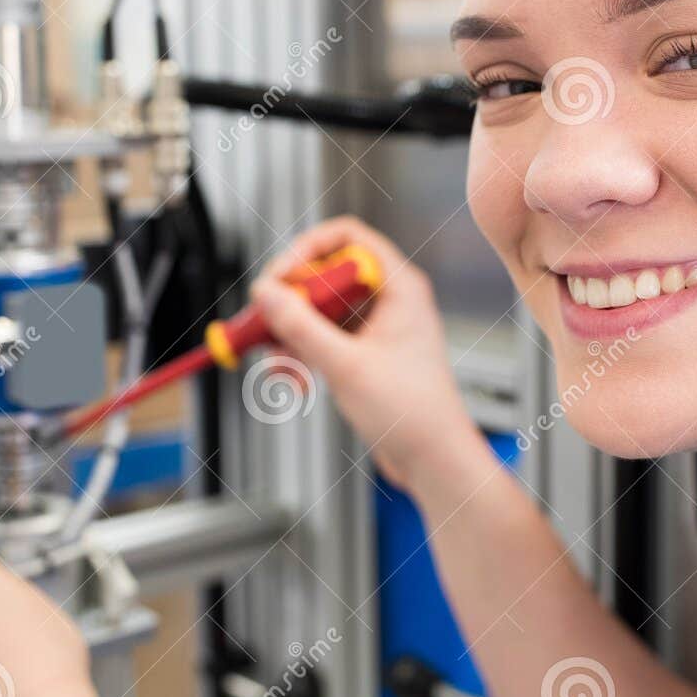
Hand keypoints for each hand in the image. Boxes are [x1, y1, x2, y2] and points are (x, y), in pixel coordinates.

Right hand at [250, 215, 485, 495]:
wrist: (433, 460)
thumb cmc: (413, 413)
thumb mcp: (346, 365)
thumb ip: (302, 326)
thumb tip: (267, 293)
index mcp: (399, 287)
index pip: (347, 237)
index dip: (307, 250)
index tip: (279, 278)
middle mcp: (388, 300)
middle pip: (325, 274)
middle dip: (290, 301)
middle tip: (263, 322)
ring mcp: (376, 327)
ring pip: (319, 309)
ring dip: (291, 332)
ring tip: (279, 364)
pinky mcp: (364, 352)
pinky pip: (323, 336)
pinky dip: (302, 352)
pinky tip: (292, 377)